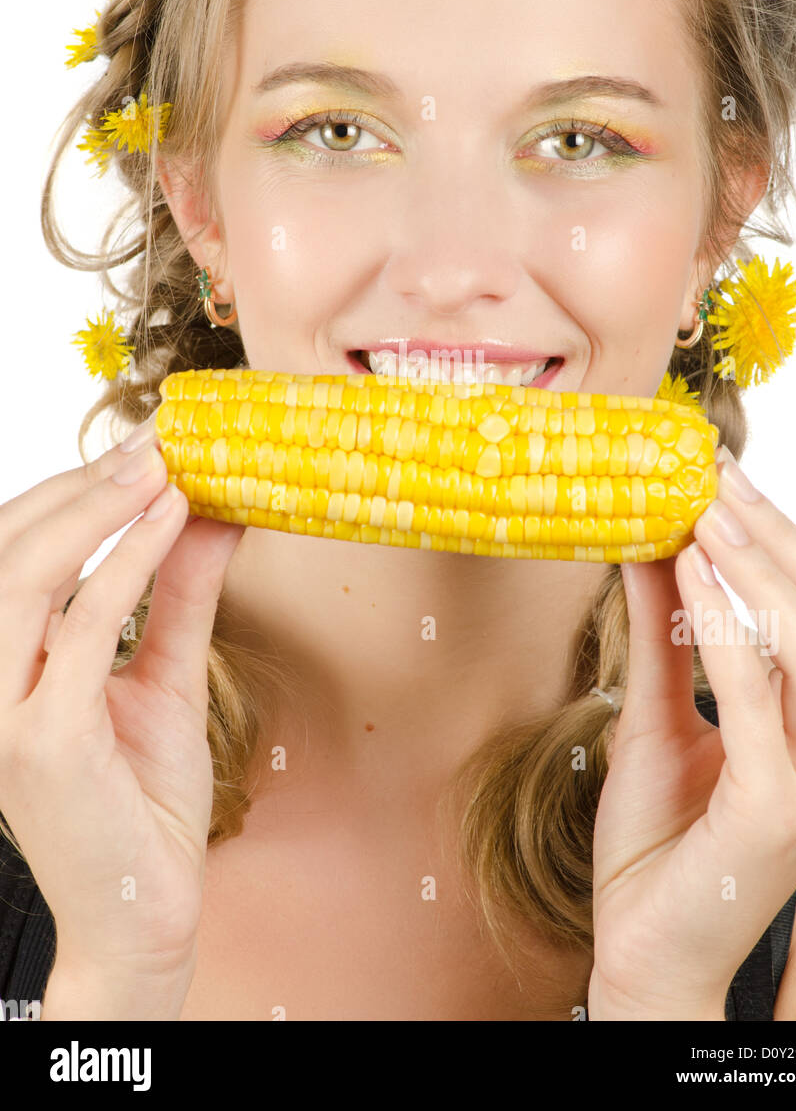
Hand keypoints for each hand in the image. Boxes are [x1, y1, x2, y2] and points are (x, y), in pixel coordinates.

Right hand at [0, 419, 243, 979]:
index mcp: (2, 668)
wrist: (143, 914)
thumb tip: (213, 512)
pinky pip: (78, 631)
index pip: (10, 552)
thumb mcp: (165, 676)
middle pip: (5, 552)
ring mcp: (4, 716)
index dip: (70, 490)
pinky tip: (169, 522)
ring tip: (160, 466)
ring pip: (22, 578)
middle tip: (155, 442)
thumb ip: (178, 597)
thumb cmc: (145, 802)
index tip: (141, 443)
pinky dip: (123, 565)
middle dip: (80, 486)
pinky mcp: (42, 744)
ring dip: (93, 510)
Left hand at [588, 447, 795, 1018]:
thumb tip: (656, 546)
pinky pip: (757, 700)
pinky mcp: (781, 815)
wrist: (641, 954)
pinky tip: (694, 577)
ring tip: (706, 511)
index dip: (785, 542)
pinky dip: (728, 628)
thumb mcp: (654, 718)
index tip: (727, 478)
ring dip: (758, 569)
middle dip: (779, 540)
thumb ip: (664, 640)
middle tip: (718, 477)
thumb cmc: (656, 845)